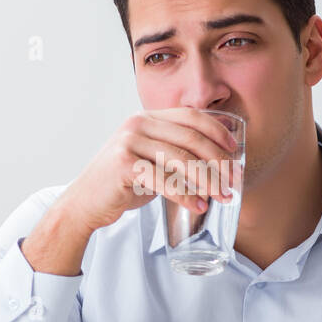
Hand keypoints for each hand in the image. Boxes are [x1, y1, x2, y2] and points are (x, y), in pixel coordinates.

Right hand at [58, 107, 239, 233]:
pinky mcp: (123, 165)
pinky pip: (164, 181)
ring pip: (180, 160)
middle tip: (233, 182)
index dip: (217, 132)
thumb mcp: (149, 158)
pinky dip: (185, 195)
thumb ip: (174, 152)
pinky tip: (199, 206)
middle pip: (191, 139)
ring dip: (207, 181)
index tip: (235, 151)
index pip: (191, 116)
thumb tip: (218, 163)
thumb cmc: (122, 182)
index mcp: (147, 118)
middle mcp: (137, 124)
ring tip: (222, 196)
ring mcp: (129, 143)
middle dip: (218, 162)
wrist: (86, 201)